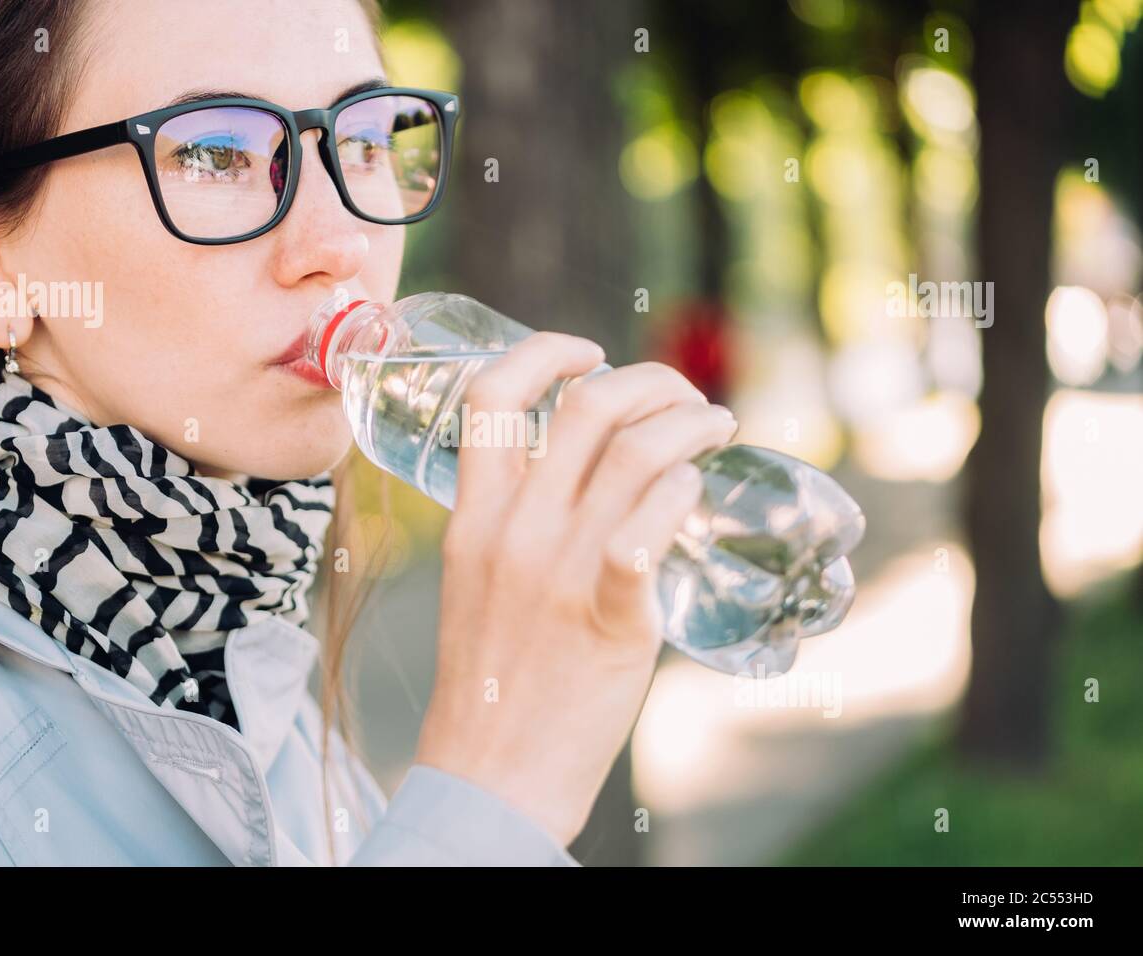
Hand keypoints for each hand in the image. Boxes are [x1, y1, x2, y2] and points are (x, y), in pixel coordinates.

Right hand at [414, 332, 737, 844]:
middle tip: (685, 398)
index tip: (589, 352)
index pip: (491, 397)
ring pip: (634, 455)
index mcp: (472, 517)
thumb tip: (589, 473)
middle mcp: (513, 532)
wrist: (491, 772)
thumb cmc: (492, 676)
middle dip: (651, 381)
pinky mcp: (609, 618)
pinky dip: (682, 493)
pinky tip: (698, 489)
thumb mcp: (479, 579)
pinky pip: (649, 530)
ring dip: (690, 424)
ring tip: (717, 427)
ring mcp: (560, 573)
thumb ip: (517, 522)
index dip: (545, 352)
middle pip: (586, 408)